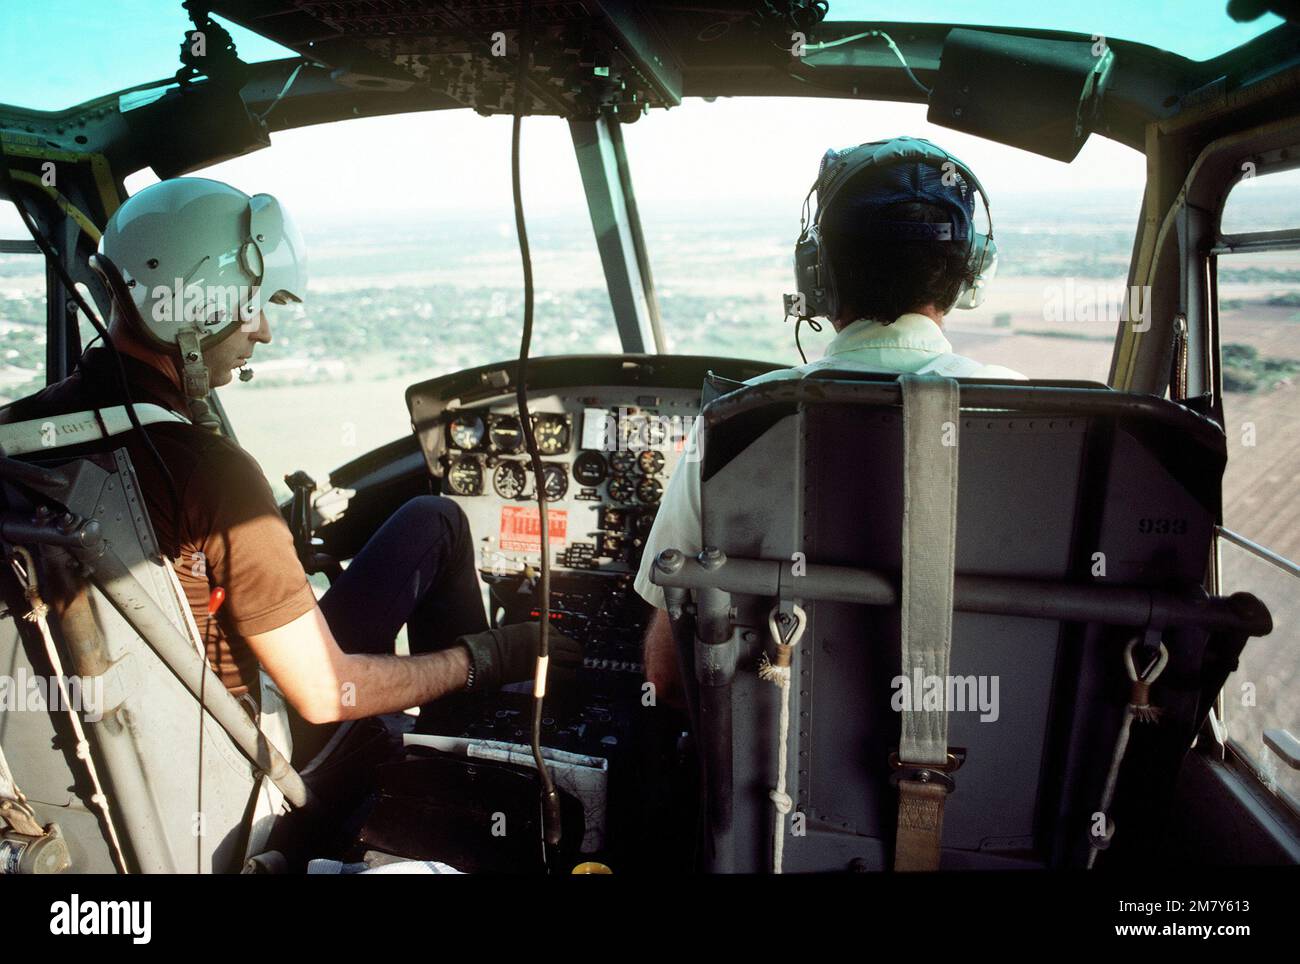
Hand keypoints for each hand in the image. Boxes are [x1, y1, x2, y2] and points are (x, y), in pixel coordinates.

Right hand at [457, 622, 582, 693]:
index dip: (560, 639)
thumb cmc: (494, 646)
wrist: (488, 656)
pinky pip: (565, 671)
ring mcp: (545, 652)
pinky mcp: (544, 668)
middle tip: (577, 653)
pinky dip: (571, 673)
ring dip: (576, 658)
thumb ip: (528, 636)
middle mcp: (543, 637)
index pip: (555, 630)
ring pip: (571, 654)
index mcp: (535, 626)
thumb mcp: (514, 632)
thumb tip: (535, 643)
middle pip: (567, 641)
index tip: (561, 644)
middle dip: (574, 648)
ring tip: (578, 663)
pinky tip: (573, 674)